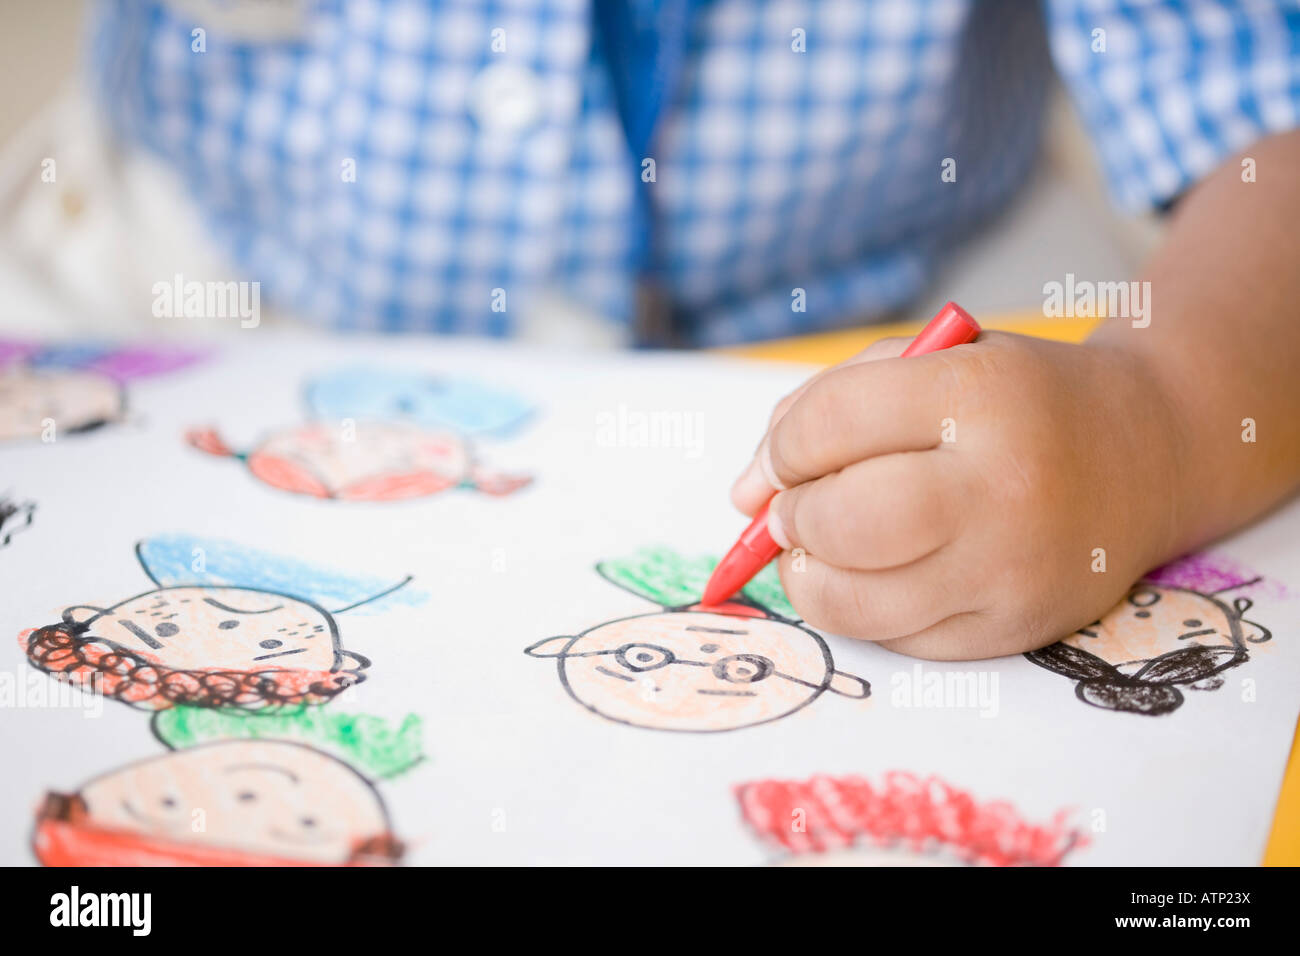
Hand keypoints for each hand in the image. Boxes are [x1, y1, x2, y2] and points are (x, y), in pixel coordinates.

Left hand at [731, 332, 1185, 659]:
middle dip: (792, 518)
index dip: (784, 448)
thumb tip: (742, 496)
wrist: (1144, 454)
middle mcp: (1002, 488)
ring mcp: (1011, 570)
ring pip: (856, 600)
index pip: (831, 426)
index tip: (787, 458)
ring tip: (825, 546)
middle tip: (797, 510)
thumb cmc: (1012, 401)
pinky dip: (864, 610)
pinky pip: (896, 640)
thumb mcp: (929, 364)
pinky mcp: (1014, 631)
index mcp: (979, 396)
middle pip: (840, 524)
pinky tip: (884, 574)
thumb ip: (822, 408)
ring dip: (811, 575)